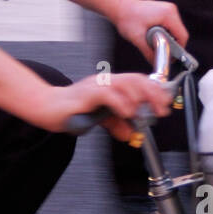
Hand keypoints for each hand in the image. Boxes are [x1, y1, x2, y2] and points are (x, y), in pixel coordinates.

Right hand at [42, 72, 174, 142]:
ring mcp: (96, 85)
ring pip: (125, 83)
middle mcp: (105, 81)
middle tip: (162, 109)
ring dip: (140, 97)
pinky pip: (108, 94)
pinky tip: (126, 113)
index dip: (155, 90)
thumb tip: (129, 134)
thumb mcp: (99, 118)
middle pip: (136, 79)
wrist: (46, 107)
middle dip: (153, 94)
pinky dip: (120, 104)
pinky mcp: (87, 93)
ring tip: (145, 111)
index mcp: (109, 84)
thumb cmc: (70, 109)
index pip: (138, 80)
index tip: (166, 103)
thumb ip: (114, 123)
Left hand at [115, 0, 187, 63]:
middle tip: (161, 52)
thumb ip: (148, 52)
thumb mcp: (137, 38)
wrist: (120, 7)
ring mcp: (169, 9)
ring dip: (168, 39)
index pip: (182, 36)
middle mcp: (171, 10)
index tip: (170, 57)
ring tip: (155, 43)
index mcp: (168, 14)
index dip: (178, 50)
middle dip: (172, 45)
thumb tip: (156, 63)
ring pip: (175, 30)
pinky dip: (165, 34)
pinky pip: (170, 26)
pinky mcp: (164, 11)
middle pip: (180, 33)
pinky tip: (154, 37)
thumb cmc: (127, 19)